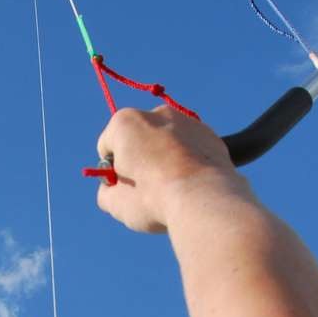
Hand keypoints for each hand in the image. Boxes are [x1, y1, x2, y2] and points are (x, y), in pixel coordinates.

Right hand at [94, 104, 247, 233]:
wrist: (203, 200)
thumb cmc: (152, 199)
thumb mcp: (115, 203)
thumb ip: (107, 191)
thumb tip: (112, 190)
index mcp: (125, 122)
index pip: (107, 147)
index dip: (112, 171)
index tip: (122, 189)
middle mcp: (156, 113)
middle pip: (139, 140)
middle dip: (140, 160)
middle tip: (147, 190)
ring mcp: (187, 121)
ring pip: (167, 142)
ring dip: (165, 160)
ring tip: (172, 189)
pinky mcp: (210, 135)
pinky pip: (191, 149)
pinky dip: (189, 162)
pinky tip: (191, 184)